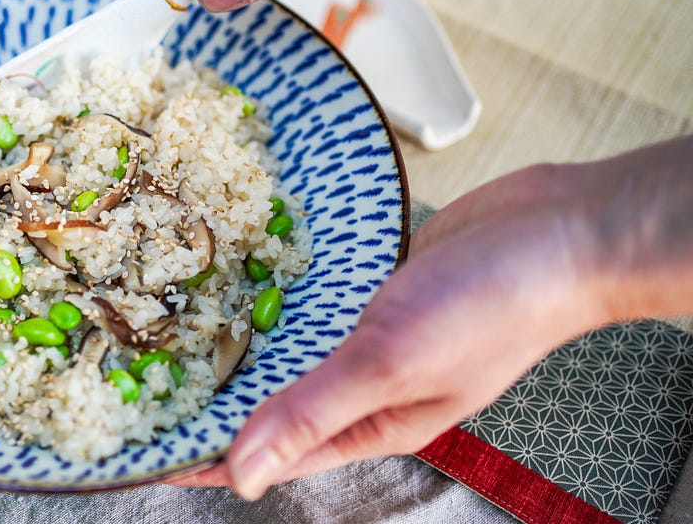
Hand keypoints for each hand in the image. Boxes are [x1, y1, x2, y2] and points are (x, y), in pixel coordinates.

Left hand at [169, 136, 692, 498]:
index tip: (150, 451)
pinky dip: (277, 298)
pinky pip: (313, 302)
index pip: (274, 453)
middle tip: (147, 385)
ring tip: (176, 335)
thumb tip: (242, 475)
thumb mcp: (391, 366)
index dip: (211, 455)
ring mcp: (372, 334)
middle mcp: (367, 386)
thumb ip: (313, 413)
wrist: (559, 231)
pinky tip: (238, 282)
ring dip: (242, 345)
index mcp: (373, 425)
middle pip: (275, 403)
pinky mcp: (375, 288)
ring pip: (291, 349)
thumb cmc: (489, 307)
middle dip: (216, 399)